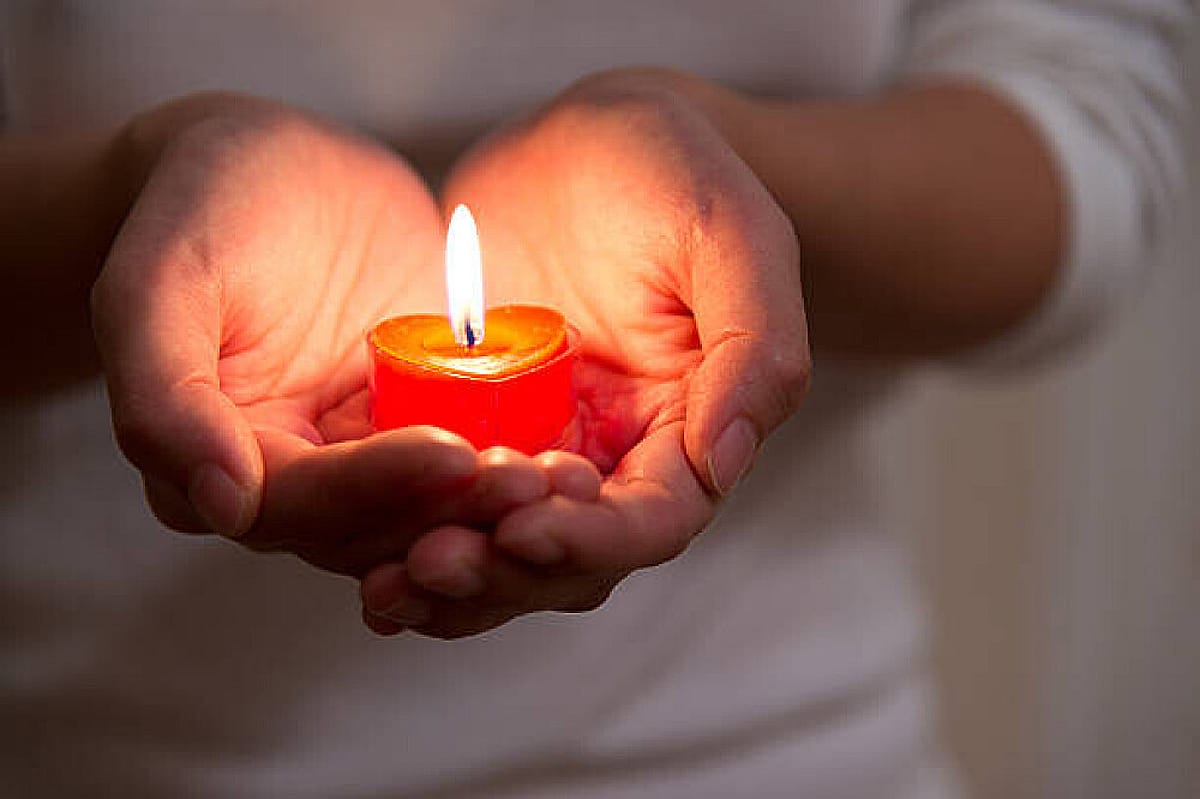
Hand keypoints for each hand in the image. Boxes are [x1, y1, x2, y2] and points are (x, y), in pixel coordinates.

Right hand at [92, 94, 596, 576]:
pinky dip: (524, 468)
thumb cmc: (201, 208)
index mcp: (224, 466)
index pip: (302, 507)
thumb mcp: (158, 281)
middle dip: (460, 512)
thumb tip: (220, 506)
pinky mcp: (431, 423)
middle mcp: (302, 482)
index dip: (376, 488)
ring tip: (570, 481)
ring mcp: (372, 455)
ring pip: (441, 512)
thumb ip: (165, 394)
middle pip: (384, 528)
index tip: (452, 454)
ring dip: (503, 508)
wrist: (270, 168)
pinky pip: (480, 463)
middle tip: (539, 484)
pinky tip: (578, 460)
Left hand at [361, 70, 810, 635]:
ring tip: (384, 584)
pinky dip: (401, 524)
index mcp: (686, 434)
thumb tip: (726, 460)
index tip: (524, 532)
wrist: (595, 139)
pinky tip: (350, 539)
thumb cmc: (680, 176)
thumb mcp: (736, 239)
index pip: (650, 522)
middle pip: (566, 560)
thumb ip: (755, 348)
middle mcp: (614, 461)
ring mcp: (538, 446)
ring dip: (447, 576)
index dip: (592, 541)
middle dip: (502, 575)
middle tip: (431, 565)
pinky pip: (436, 492)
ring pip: (497, 545)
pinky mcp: (472, 424)